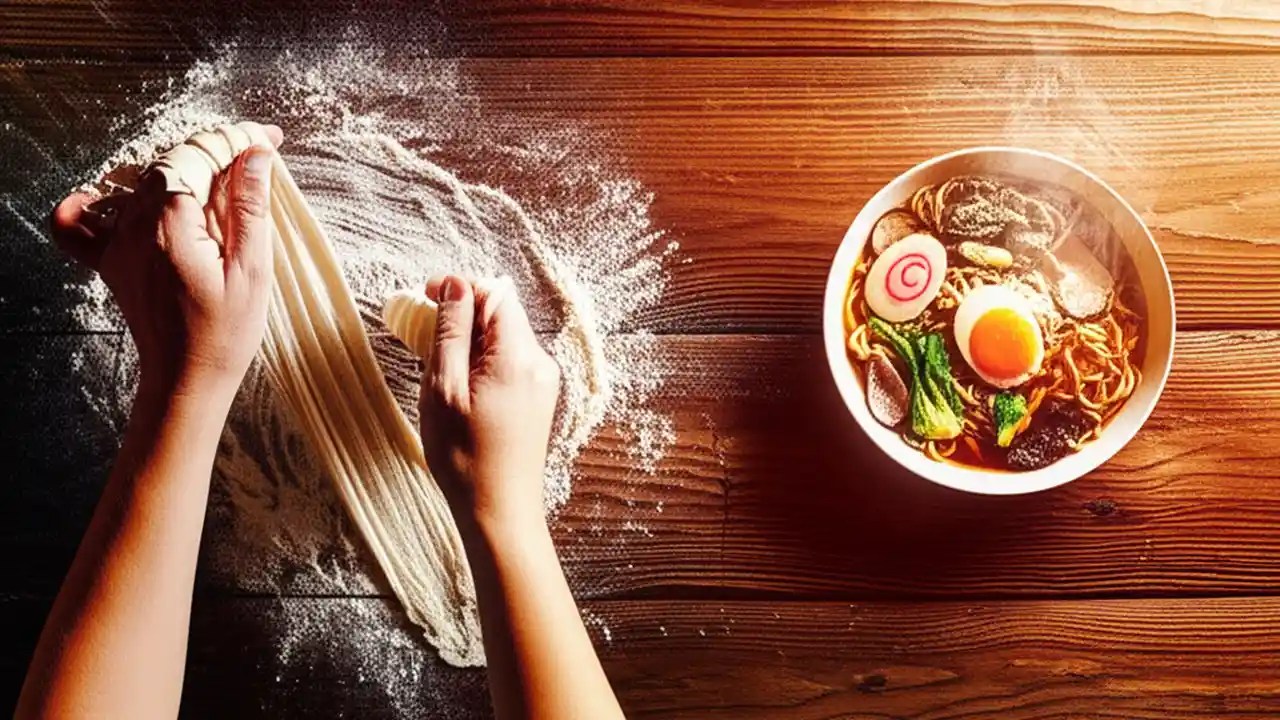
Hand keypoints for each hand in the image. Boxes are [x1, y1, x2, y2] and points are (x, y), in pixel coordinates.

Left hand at [50, 126, 283, 399]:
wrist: (186, 378)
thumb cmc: (225, 333)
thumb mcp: (252, 269)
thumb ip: (250, 207)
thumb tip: (255, 155)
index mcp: (170, 223)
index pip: (199, 154)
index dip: (236, 138)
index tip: (269, 138)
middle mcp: (133, 226)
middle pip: (172, 160)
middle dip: (216, 149)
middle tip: (259, 153)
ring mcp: (115, 241)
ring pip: (141, 178)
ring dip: (183, 166)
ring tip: (223, 174)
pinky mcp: (109, 258)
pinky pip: (83, 218)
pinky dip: (97, 199)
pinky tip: (122, 196)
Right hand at [419, 275, 561, 531]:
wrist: (499, 513)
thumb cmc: (464, 457)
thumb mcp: (444, 389)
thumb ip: (450, 332)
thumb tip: (455, 285)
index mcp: (519, 354)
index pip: (495, 293)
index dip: (459, 288)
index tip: (424, 297)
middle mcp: (540, 362)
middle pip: (501, 315)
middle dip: (461, 316)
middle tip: (422, 336)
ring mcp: (542, 383)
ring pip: (503, 340)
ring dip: (469, 341)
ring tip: (437, 370)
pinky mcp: (537, 401)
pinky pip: (509, 364)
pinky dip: (481, 363)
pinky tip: (459, 390)